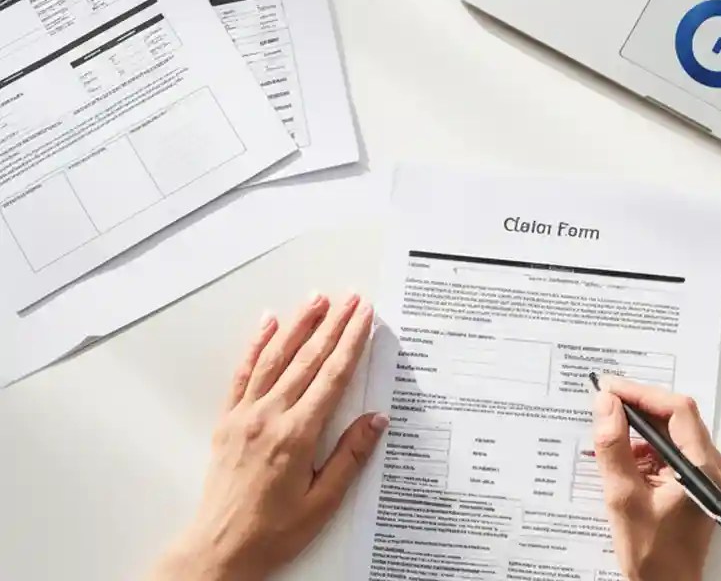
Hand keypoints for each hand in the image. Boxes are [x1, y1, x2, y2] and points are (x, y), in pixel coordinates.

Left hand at [149, 292, 384, 580]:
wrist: (219, 549)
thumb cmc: (272, 532)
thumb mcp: (323, 501)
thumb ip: (350, 457)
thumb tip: (375, 420)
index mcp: (298, 435)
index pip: (333, 377)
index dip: (351, 343)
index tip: (365, 318)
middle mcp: (270, 417)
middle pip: (308, 359)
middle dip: (333, 324)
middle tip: (352, 298)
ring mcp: (246, 416)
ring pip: (276, 359)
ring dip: (299, 325)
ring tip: (317, 299)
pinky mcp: (229, 421)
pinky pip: (243, 374)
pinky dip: (256, 346)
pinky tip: (268, 324)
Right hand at [592, 377, 720, 580]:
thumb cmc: (651, 555)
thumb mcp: (624, 498)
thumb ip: (614, 448)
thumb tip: (606, 405)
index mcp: (704, 469)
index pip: (677, 411)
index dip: (641, 394)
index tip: (609, 388)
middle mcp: (714, 467)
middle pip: (677, 418)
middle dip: (639, 407)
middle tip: (603, 401)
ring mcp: (708, 474)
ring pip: (673, 432)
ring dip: (641, 428)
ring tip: (608, 432)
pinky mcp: (698, 481)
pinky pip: (672, 449)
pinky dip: (647, 447)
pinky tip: (623, 456)